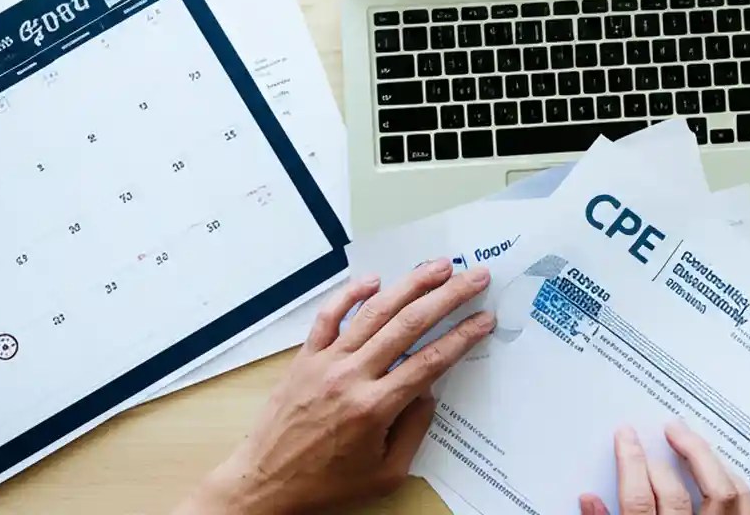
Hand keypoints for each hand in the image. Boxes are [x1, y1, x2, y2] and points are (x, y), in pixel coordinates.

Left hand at [175, 260, 494, 514]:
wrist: (266, 483)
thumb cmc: (327, 484)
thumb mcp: (385, 474)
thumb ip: (413, 430)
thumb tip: (428, 391)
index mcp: (375, 408)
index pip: (430, 362)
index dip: (462, 337)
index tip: (484, 319)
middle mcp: (352, 377)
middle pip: (409, 325)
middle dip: (448, 297)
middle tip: (474, 277)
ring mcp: (326, 362)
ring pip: (374, 312)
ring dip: (410, 285)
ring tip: (438, 267)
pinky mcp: (305, 357)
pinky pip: (329, 316)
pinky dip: (351, 294)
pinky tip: (374, 280)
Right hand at [579, 422, 749, 514]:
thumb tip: (588, 498)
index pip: (640, 502)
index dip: (631, 464)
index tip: (625, 435)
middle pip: (680, 494)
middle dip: (668, 458)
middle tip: (665, 429)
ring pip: (724, 494)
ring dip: (707, 460)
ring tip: (692, 440)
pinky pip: (747, 506)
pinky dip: (733, 481)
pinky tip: (720, 469)